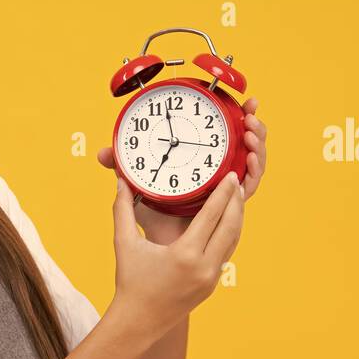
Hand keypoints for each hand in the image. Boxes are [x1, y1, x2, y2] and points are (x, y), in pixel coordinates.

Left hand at [96, 96, 266, 243]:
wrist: (159, 257)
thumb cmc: (153, 223)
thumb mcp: (139, 189)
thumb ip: (124, 168)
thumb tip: (102, 153)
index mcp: (204, 167)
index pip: (226, 136)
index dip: (237, 115)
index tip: (244, 100)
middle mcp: (221, 177)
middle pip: (245, 146)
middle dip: (254, 124)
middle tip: (251, 108)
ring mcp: (230, 192)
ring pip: (253, 164)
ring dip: (257, 144)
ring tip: (251, 131)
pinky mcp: (232, 208)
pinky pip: (250, 187)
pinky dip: (253, 171)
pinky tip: (248, 158)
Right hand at [109, 166, 244, 342]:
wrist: (138, 321)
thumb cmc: (129, 282)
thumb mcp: (124, 244)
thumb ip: (123, 211)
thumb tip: (121, 183)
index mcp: (184, 254)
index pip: (212, 215)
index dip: (223, 193)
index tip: (230, 175)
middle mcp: (204, 267)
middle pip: (231, 226)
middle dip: (236, 202)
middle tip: (237, 181)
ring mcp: (211, 278)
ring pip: (233, 241)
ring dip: (237, 218)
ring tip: (236, 199)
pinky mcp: (212, 285)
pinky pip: (227, 254)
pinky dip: (230, 235)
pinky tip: (227, 223)